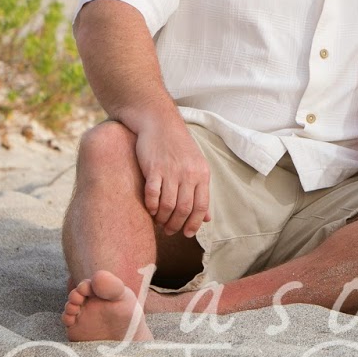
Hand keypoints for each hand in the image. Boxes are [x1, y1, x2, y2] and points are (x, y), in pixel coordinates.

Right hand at [132, 117, 211, 237]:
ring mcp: (171, 170)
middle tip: (169, 231)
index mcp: (202, 173)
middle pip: (184, 209)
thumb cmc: (178, 146)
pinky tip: (150, 209)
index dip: (194, 223)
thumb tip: (207, 218)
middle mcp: (188, 173)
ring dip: (163, 218)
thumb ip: (200, 191)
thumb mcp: (196, 165)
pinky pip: (153, 195)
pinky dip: (151, 206)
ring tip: (159, 222)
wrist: (159, 122)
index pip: (201, 206)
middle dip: (176, 224)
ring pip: (168, 205)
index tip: (187, 234)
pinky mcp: (153, 168)